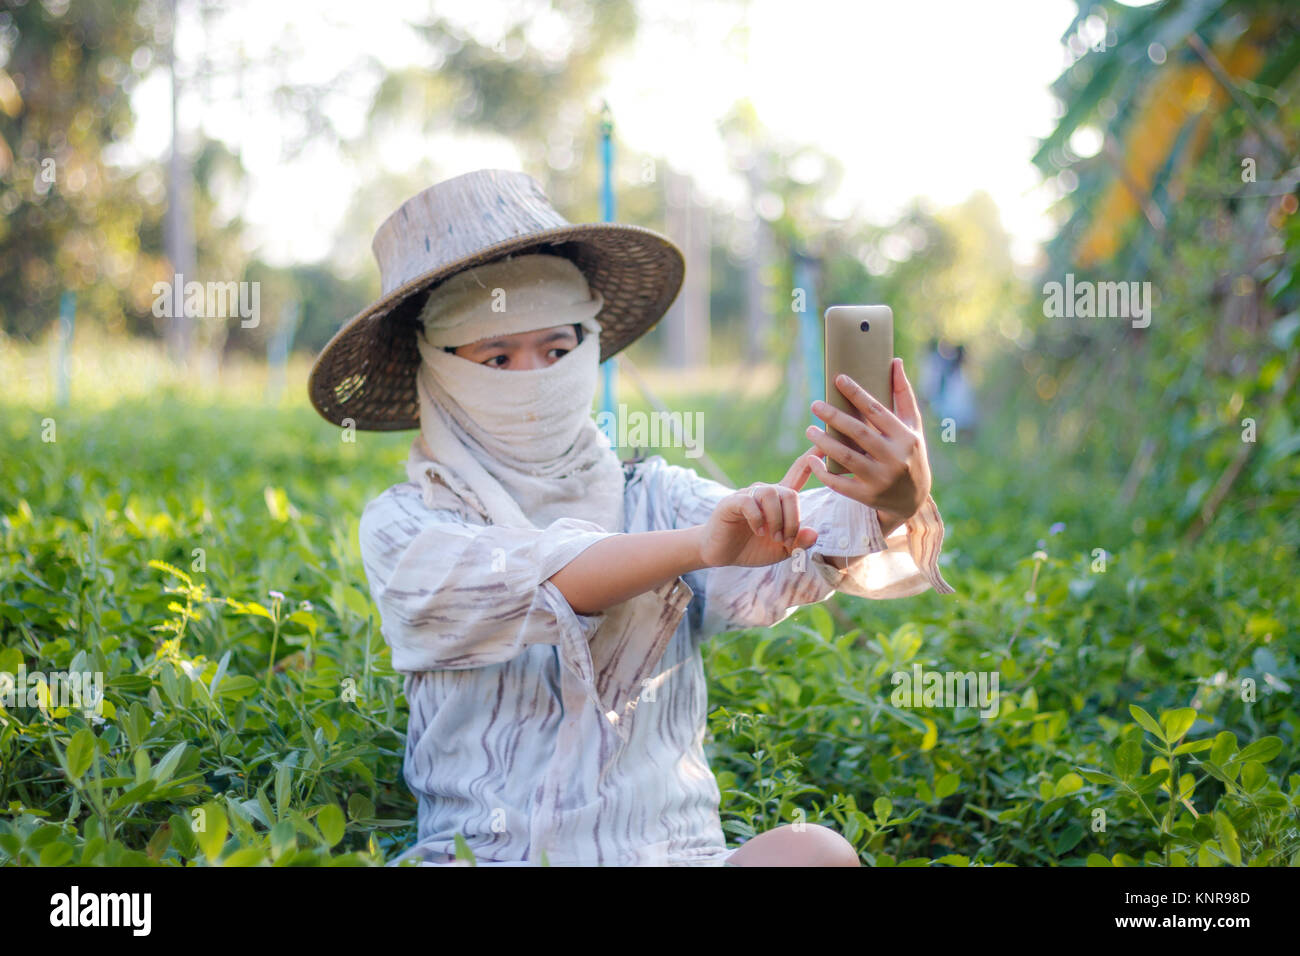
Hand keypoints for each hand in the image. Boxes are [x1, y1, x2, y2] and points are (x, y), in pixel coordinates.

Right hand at [696, 451, 820, 567]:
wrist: (722, 554)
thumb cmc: (752, 548)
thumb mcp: (781, 549)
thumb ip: (798, 542)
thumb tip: (814, 533)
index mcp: (780, 500)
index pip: (798, 472)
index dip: (811, 457)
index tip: (823, 442)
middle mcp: (765, 492)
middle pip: (790, 493)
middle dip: (793, 519)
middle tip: (785, 540)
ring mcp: (748, 495)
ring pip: (771, 495)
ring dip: (777, 520)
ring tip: (772, 536)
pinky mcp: (732, 502)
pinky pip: (750, 503)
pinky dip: (758, 519)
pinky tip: (758, 531)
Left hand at [805, 358, 931, 523]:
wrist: (913, 499)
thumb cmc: (910, 453)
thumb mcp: (912, 426)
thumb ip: (902, 395)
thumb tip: (895, 361)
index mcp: (905, 437)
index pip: (877, 410)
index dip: (857, 393)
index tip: (838, 379)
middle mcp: (894, 458)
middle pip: (858, 433)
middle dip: (834, 417)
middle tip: (815, 405)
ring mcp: (880, 479)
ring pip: (846, 457)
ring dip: (824, 442)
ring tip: (809, 430)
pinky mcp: (867, 496)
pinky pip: (840, 484)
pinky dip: (823, 472)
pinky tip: (812, 458)